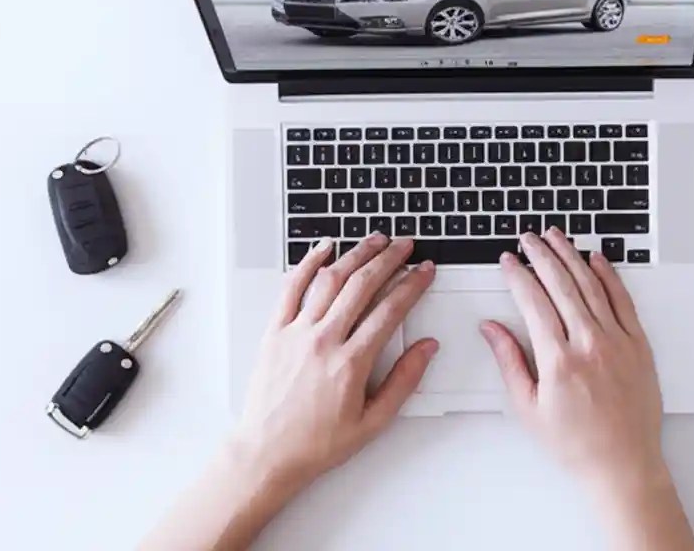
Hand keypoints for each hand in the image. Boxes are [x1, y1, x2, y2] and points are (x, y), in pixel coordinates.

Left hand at [231, 233, 437, 488]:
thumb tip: (426, 348)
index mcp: (352, 363)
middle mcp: (324, 341)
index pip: (390, 309)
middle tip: (405, 245)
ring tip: (375, 240)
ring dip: (356, 254)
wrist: (267, 453)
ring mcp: (296, 333)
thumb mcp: (373, 421)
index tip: (425, 271)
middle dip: (390, 259)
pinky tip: (324, 248)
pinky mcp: (274, 332)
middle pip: (363, 285)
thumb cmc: (317, 443)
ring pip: (330, 279)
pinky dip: (308, 263)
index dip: (412, 284)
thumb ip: (404, 381)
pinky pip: (291, 288)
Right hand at [481, 228, 664, 490]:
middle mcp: (590, 344)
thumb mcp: (528, 408)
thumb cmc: (576, 444)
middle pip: (562, 284)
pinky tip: (597, 259)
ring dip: (572, 256)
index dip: (518, 275)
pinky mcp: (639, 345)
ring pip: (592, 285)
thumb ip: (509, 361)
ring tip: (557, 237)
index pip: (533, 301)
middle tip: (529, 238)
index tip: (508, 260)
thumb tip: (491, 328)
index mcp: (558, 360)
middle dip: (542, 255)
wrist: (623, 464)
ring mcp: (618, 342)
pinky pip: (623, 300)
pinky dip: (609, 276)